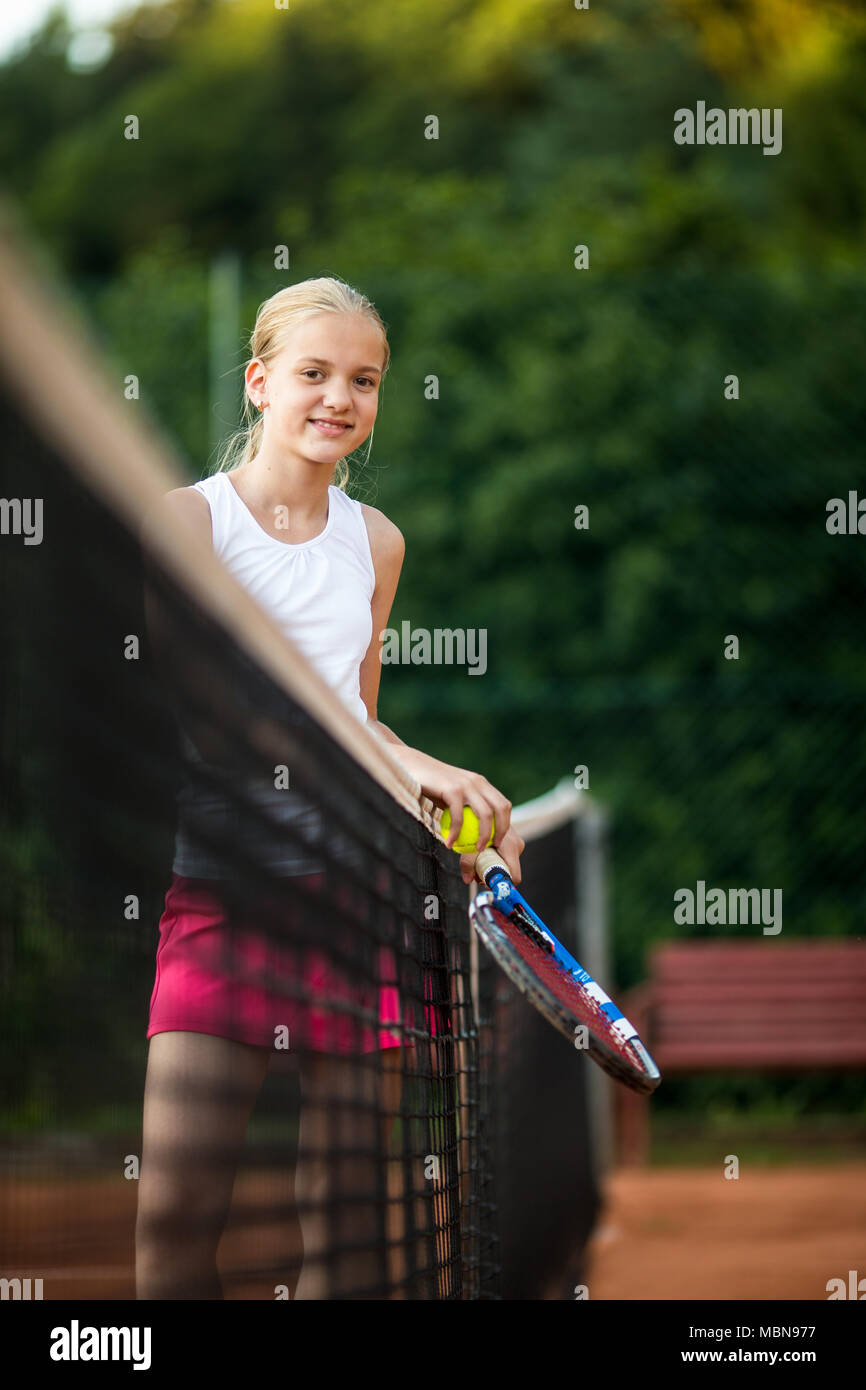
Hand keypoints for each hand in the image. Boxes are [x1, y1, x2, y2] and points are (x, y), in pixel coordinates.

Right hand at [385, 746, 524, 884]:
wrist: (411, 766)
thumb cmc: (430, 786)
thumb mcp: (453, 795)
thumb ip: (465, 808)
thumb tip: (472, 835)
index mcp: (481, 784)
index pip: (503, 804)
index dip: (505, 824)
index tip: (498, 842)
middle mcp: (477, 782)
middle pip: (500, 808)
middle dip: (500, 831)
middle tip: (490, 847)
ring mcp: (466, 785)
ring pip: (486, 814)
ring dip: (484, 835)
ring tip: (476, 850)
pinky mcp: (452, 789)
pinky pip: (459, 817)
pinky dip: (456, 833)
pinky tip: (449, 843)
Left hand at [459, 823, 524, 886]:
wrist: (483, 807)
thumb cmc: (476, 822)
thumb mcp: (469, 843)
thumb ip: (467, 862)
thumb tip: (467, 880)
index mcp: (511, 847)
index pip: (514, 876)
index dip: (500, 883)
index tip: (485, 881)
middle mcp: (517, 845)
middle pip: (508, 872)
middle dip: (493, 875)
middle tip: (476, 871)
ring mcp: (517, 843)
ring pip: (506, 865)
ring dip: (492, 867)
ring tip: (477, 861)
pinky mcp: (513, 842)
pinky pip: (506, 857)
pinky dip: (494, 859)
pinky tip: (482, 855)